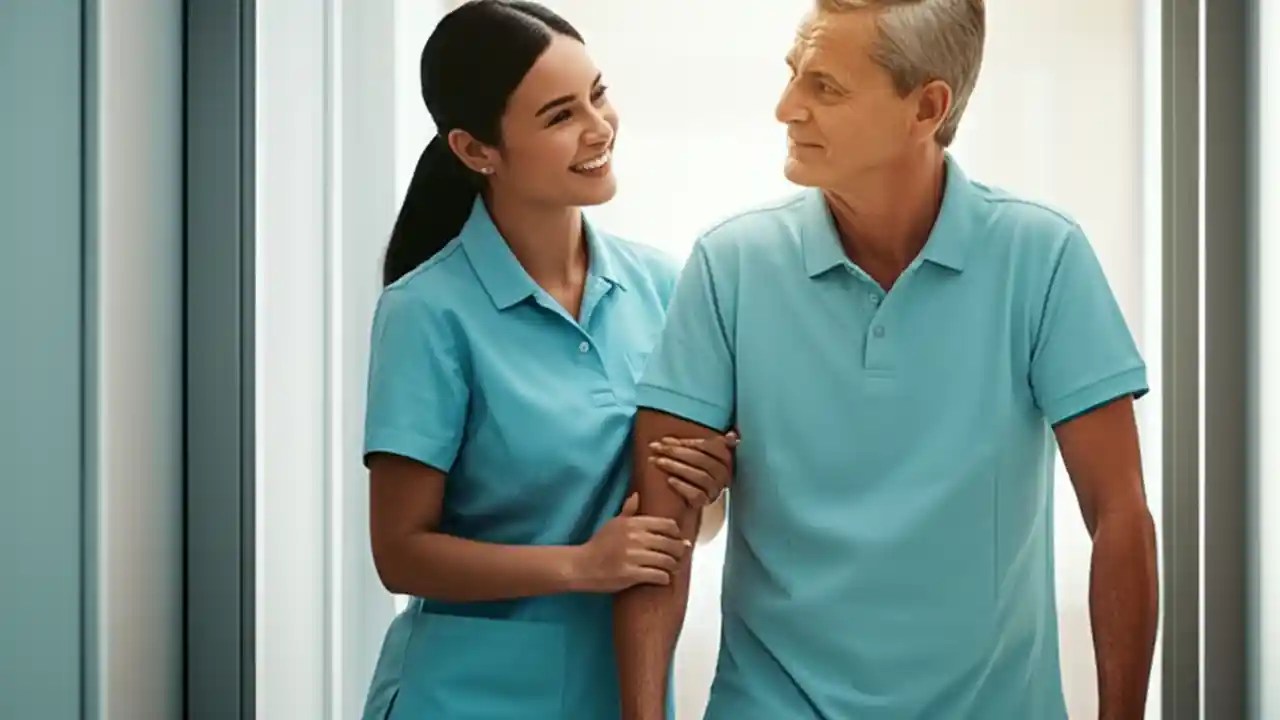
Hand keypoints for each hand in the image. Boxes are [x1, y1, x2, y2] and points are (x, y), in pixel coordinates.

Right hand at [572, 494, 689, 592]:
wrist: (582, 565)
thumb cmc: (599, 544)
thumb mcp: (612, 523)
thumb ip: (627, 511)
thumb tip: (636, 496)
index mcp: (632, 523)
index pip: (667, 524)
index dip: (676, 533)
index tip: (677, 539)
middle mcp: (635, 537)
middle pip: (670, 543)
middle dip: (679, 551)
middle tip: (679, 556)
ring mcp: (633, 556)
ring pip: (667, 560)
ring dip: (672, 566)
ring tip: (672, 569)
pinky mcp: (631, 574)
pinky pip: (658, 575)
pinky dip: (664, 578)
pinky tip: (663, 579)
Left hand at [648, 430, 739, 509]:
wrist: (694, 498)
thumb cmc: (695, 469)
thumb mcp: (702, 453)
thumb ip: (712, 443)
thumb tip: (732, 434)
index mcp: (725, 458)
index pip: (710, 446)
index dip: (688, 442)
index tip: (665, 439)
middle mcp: (723, 474)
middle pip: (701, 460)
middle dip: (676, 452)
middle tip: (656, 447)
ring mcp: (715, 489)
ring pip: (699, 476)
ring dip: (676, 466)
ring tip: (658, 461)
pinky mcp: (706, 502)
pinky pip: (696, 494)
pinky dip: (682, 486)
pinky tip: (669, 480)